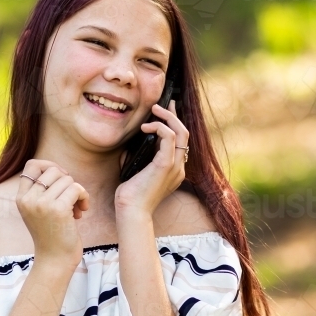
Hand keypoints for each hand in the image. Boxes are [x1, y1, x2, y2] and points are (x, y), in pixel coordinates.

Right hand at [16, 159, 89, 267]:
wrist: (55, 260)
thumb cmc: (52, 235)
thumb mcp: (39, 210)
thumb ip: (43, 191)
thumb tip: (60, 170)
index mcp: (21, 198)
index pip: (32, 165)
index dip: (49, 166)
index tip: (61, 180)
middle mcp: (28, 199)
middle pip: (53, 170)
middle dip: (67, 182)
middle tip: (70, 199)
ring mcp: (41, 203)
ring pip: (67, 179)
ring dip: (77, 192)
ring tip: (75, 209)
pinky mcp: (57, 209)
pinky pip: (76, 188)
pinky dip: (84, 197)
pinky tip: (81, 211)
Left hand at [115, 100, 187, 215]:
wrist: (131, 211)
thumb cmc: (131, 195)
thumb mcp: (135, 171)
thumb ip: (137, 157)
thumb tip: (130, 144)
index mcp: (174, 170)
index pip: (180, 142)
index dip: (175, 123)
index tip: (166, 110)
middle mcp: (179, 167)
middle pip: (184, 133)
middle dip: (173, 115)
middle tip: (161, 104)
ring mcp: (175, 166)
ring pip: (181, 132)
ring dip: (168, 117)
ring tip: (154, 110)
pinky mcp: (166, 164)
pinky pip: (170, 137)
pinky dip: (159, 127)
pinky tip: (146, 126)